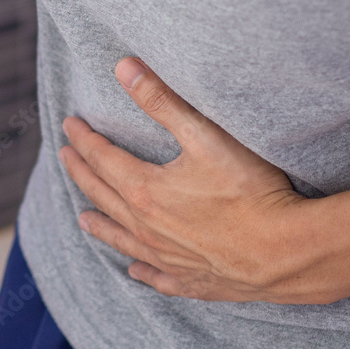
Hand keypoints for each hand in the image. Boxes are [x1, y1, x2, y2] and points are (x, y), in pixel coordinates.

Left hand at [59, 57, 349, 303]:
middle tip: (66, 158)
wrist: (283, 252)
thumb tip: (124, 68)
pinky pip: (156, 276)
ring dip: (100, 225)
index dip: (84, 139)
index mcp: (144, 190)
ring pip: (121, 239)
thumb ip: (161, 101)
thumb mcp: (204, 136)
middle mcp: (146, 227)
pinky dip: (141, 270)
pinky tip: (135, 269)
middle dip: (81, 173)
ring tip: (83, 219)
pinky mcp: (190, 281)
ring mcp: (167, 258)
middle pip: (103, 195)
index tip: (69, 125)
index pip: (102, 159)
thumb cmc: (249, 190)